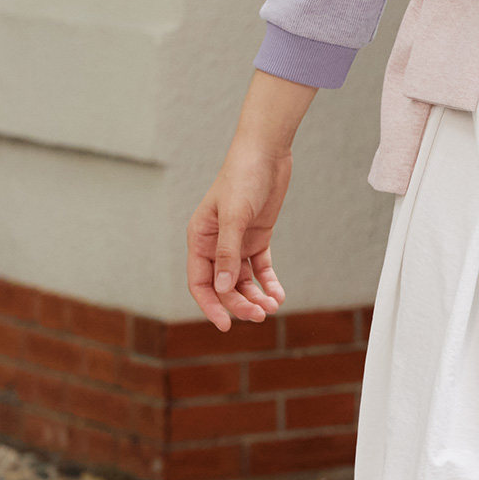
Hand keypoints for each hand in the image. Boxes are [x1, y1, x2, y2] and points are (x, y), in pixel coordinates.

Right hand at [186, 141, 291, 331]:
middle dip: (240, 303)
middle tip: (261, 315)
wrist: (266, 153)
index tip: (227, 325)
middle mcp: (215, 243)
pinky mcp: (257, 239)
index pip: (200, 281)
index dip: (211, 305)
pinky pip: (261, 269)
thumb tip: (224, 287)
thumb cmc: (243, 178)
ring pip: (243, 281)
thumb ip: (228, 253)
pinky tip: (279, 295)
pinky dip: (269, 284)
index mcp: (199, 237)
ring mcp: (236, 242)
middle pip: (224, 285)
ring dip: (256, 297)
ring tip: (273, 306)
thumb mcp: (234, 216)